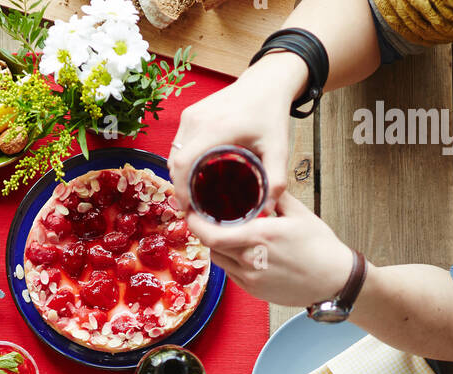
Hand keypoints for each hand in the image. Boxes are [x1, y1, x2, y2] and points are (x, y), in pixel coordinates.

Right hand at [169, 54, 306, 213]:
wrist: (266, 82)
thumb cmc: (271, 114)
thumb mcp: (278, 148)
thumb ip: (276, 180)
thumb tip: (268, 209)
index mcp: (215, 128)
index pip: (184, 164)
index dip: (181, 191)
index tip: (188, 211)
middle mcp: (197, 120)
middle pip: (175, 163)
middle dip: (180, 188)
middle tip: (194, 208)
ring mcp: (190, 115)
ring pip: (174, 154)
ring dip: (180, 176)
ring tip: (194, 193)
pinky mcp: (189, 113)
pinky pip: (178, 144)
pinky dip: (182, 162)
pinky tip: (195, 174)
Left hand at [189, 191, 353, 310]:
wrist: (333, 281)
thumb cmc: (320, 246)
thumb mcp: (299, 213)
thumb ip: (275, 196)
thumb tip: (262, 178)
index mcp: (259, 236)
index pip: (212, 233)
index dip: (196, 223)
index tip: (191, 211)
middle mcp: (250, 259)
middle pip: (211, 247)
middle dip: (204, 232)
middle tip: (204, 218)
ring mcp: (250, 278)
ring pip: (219, 261)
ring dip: (216, 247)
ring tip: (222, 233)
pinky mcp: (254, 291)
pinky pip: (231, 274)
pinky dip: (229, 260)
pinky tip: (238, 249)